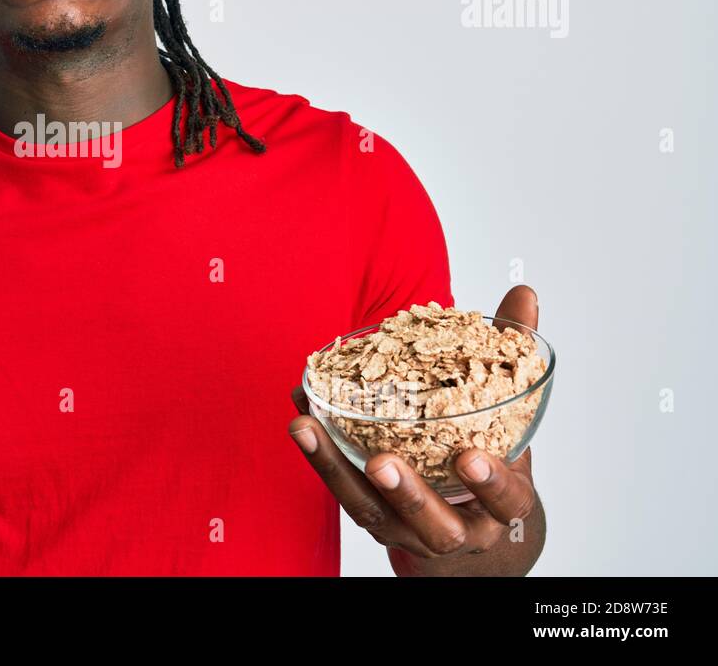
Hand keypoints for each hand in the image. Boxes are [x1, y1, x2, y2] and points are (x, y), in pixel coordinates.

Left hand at [288, 285, 541, 562]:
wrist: (471, 512)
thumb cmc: (488, 448)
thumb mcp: (507, 409)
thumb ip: (514, 353)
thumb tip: (522, 293)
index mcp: (501, 502)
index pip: (506, 500)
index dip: (491, 484)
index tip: (470, 458)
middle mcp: (458, 527)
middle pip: (434, 526)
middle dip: (408, 495)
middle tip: (382, 463)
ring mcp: (410, 529)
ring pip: (372, 513)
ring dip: (337, 472)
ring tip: (307, 429)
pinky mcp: (373, 517)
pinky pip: (341, 491)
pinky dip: (318, 455)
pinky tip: (300, 416)